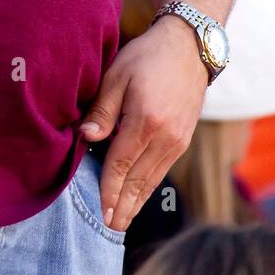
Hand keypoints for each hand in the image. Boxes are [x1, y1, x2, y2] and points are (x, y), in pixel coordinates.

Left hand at [78, 16, 208, 230]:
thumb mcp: (117, 75)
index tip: (100, 211)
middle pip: (138, 179)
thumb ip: (102, 109)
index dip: (108, 189)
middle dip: (122, 205)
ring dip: (136, 202)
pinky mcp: (183, 140)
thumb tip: (86, 137)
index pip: (121, 163)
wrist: (188, 48)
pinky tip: (139, 197)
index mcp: (145, 120)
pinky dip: (149, 188)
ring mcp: (178, 141)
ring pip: (153, 180)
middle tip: (109, 227)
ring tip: (121, 221)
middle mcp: (166, 137)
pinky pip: (162, 171)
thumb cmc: (146, 57)